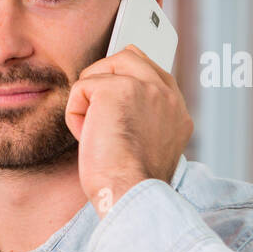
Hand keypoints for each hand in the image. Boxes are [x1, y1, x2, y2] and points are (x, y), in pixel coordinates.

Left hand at [65, 44, 192, 216]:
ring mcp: (144, 87)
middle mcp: (166, 94)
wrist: (130, 195)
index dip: (125, 80)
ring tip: (94, 132)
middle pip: (126, 56)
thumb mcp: (149, 147)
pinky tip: (88, 138)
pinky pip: (80, 88)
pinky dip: (75, 115)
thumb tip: (118, 108)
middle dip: (102, 80)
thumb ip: (145, 119)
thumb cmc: (132, 183)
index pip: (151, 70)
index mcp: (177, 109)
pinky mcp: (116, 90)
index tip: (112, 105)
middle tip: (94, 115)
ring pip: (101, 69)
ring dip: (88, 99)